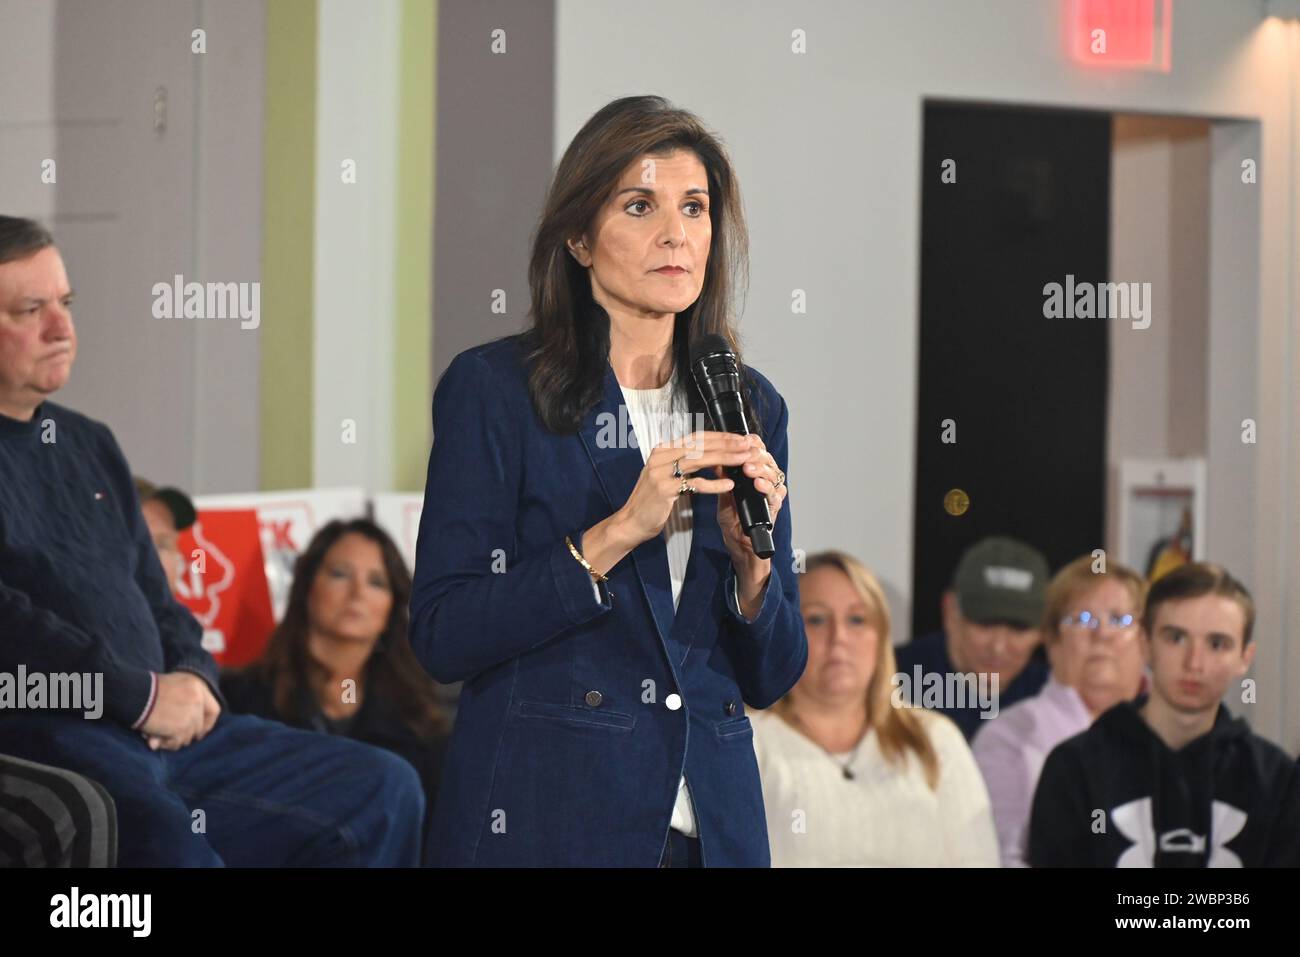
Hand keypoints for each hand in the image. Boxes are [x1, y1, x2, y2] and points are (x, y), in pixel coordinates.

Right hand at [140, 672, 220, 751]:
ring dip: (174, 740)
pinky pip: (177, 742)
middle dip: (187, 734)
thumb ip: (183, 705)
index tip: (198, 731)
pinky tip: (156, 740)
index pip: (214, 710)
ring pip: (188, 737)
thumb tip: (190, 732)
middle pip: (199, 726)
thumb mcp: (172, 687)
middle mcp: (198, 700)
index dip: (206, 723)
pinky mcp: (180, 727)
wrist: (133, 692)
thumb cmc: (147, 689)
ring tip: (159, 736)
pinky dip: (167, 744)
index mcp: (198, 687)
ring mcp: (190, 714)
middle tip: (171, 736)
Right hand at [616, 431, 752, 546]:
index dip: (720, 436)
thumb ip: (685, 464)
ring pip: (699, 460)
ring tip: (744, 460)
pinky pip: (694, 484)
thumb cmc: (652, 501)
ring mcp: (661, 471)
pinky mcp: (664, 489)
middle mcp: (661, 456)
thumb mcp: (667, 476)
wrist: (631, 522)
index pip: (697, 437)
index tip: (740, 439)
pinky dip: (714, 484)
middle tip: (748, 445)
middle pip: (700, 445)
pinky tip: (729, 485)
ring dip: (725, 459)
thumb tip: (713, 457)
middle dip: (727, 444)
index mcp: (663, 450)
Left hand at [713, 433, 786, 583]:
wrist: (740, 547)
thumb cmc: (734, 521)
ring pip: (774, 475)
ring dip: (761, 470)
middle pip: (768, 460)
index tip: (743, 438)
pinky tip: (758, 484)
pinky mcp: (775, 510)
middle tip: (745, 452)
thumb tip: (713, 457)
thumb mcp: (724, 495)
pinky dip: (767, 489)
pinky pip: (775, 496)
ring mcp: (773, 496)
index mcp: (756, 475)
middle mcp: (767, 483)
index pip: (759, 452)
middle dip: (756, 455)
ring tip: (749, 468)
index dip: (753, 443)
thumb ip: (722, 478)